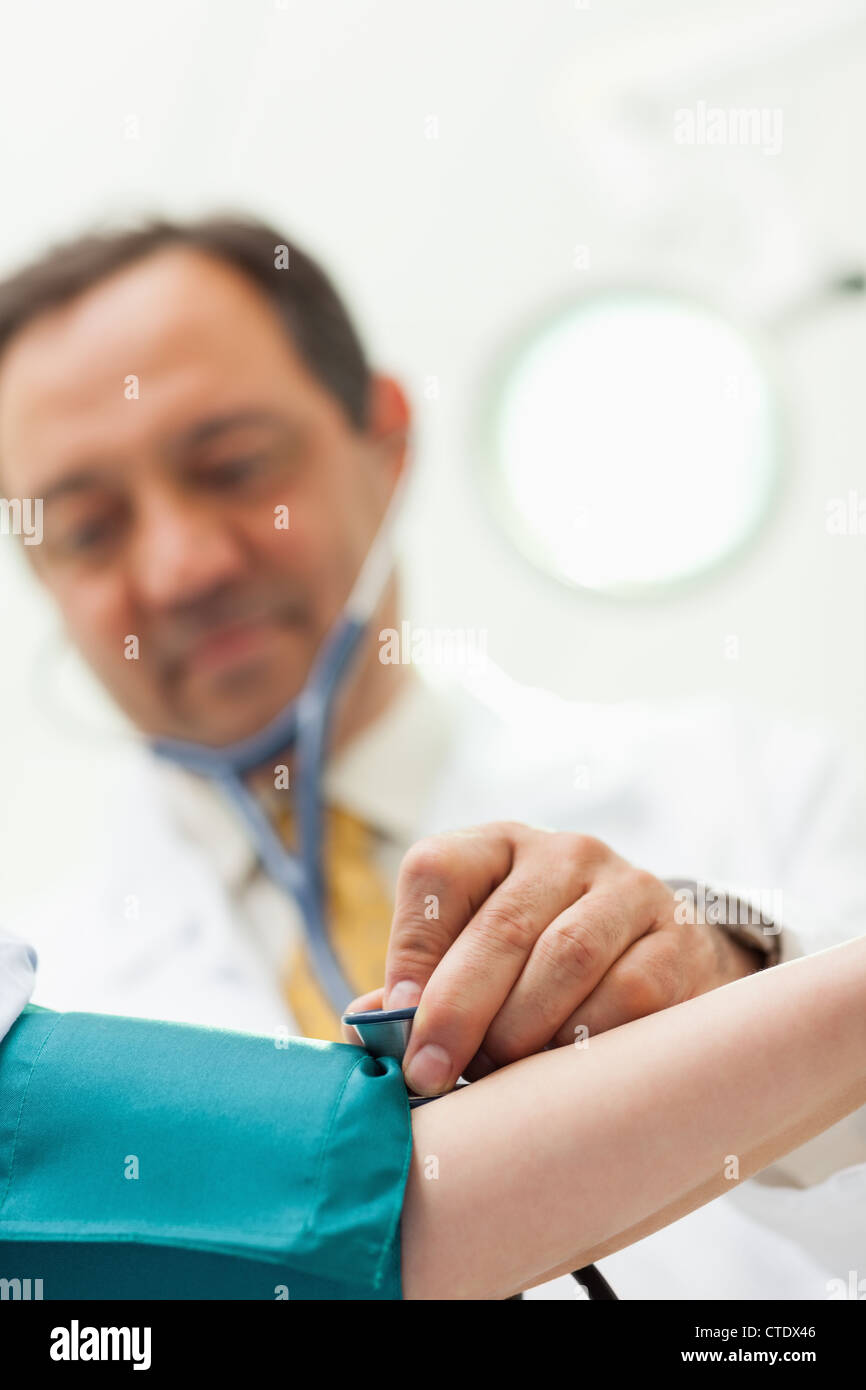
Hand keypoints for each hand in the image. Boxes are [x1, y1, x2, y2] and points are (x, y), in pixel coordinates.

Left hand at [342, 822, 762, 1095]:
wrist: (663, 959)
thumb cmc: (541, 967)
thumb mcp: (477, 956)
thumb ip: (423, 986)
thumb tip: (368, 1023)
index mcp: (497, 847)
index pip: (438, 870)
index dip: (412, 949)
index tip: (397, 1020)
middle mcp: (563, 854)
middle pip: (501, 926)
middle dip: (457, 1010)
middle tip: (431, 1073)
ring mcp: (627, 889)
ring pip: (566, 957)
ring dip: (522, 1029)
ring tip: (498, 1074)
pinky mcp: (676, 939)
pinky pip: (628, 992)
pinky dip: (586, 1038)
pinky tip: (562, 1069)